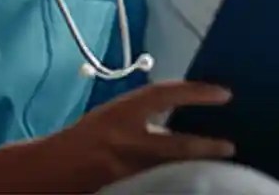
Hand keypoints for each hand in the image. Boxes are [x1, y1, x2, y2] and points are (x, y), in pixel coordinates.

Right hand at [40, 80, 235, 191]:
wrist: (48, 169)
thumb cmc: (85, 140)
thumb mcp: (112, 119)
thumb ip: (142, 120)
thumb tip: (181, 123)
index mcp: (121, 113)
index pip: (164, 95)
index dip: (196, 92)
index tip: (224, 94)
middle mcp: (125, 140)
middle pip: (177, 144)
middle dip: (207, 146)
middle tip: (230, 146)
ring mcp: (124, 170)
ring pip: (170, 171)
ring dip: (194, 171)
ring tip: (218, 173)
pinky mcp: (121, 190)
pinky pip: (154, 188)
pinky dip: (172, 185)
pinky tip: (189, 186)